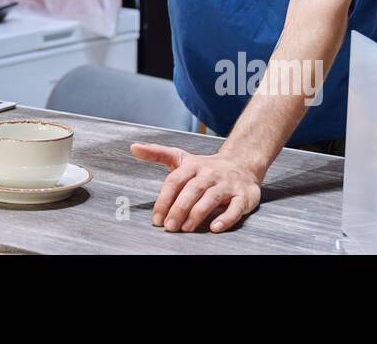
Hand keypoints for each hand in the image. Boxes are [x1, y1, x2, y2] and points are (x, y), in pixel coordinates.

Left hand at [130, 142, 261, 232]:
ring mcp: (227, 184)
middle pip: (192, 190)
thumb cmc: (206, 167)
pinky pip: (235, 208)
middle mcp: (209, 173)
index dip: (164, 200)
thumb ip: (156, 154)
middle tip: (169, 226)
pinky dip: (225, 218)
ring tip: (186, 228)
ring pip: (211, 198)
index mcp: (192, 165)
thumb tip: (133, 147)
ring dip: (197, 214)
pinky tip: (214, 227)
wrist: (242, 163)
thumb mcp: (180, 158)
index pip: (174, 181)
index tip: (156, 218)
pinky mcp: (243, 196)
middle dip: (179, 208)